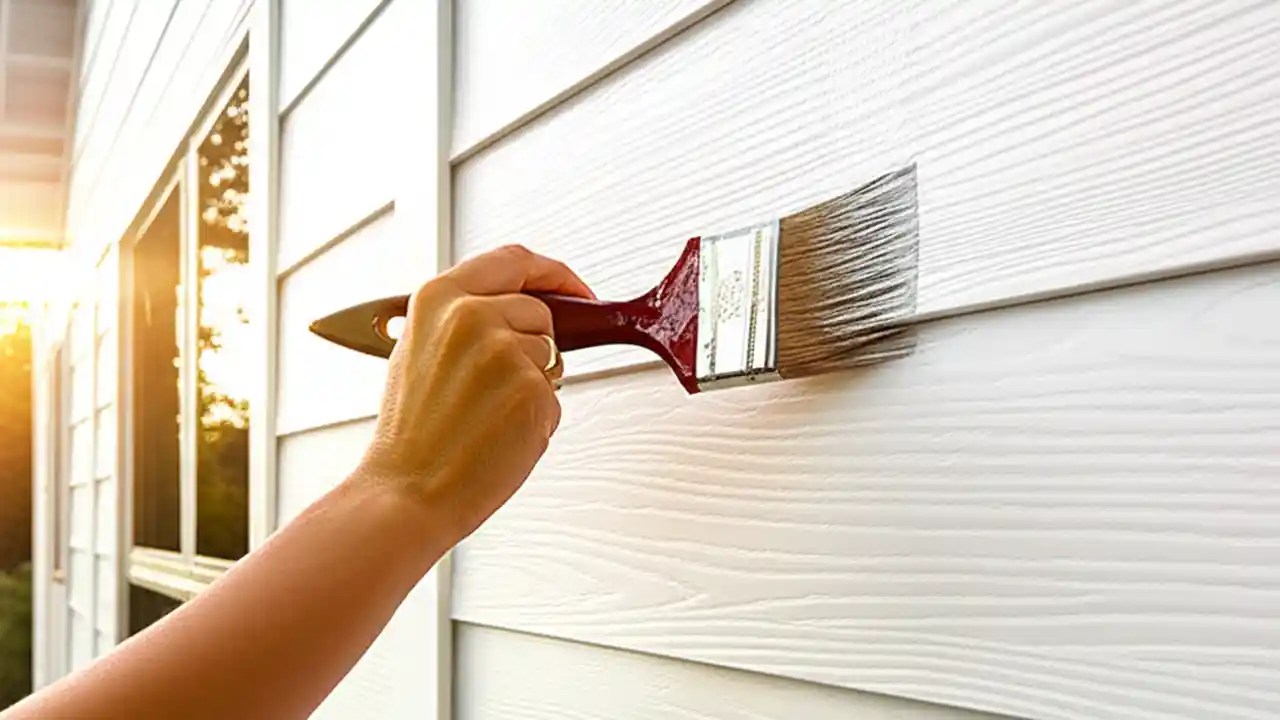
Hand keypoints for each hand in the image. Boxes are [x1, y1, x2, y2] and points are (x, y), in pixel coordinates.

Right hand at [354, 245, 595, 547]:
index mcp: (438, 298)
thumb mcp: (418, 351)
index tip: (571, 288)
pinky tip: (499, 433)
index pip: (514, 260)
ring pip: (551, 356)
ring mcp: (506, 352)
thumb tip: (510, 308)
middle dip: (533, 345)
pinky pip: (555, 398)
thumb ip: (462, 318)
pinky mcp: (533, 391)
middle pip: (539, 312)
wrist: (407, 491)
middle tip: (496, 386)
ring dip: (534, 384)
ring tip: (486, 413)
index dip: (552, 273)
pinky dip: (537, 418)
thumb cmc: (411, 436)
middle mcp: (472, 316)